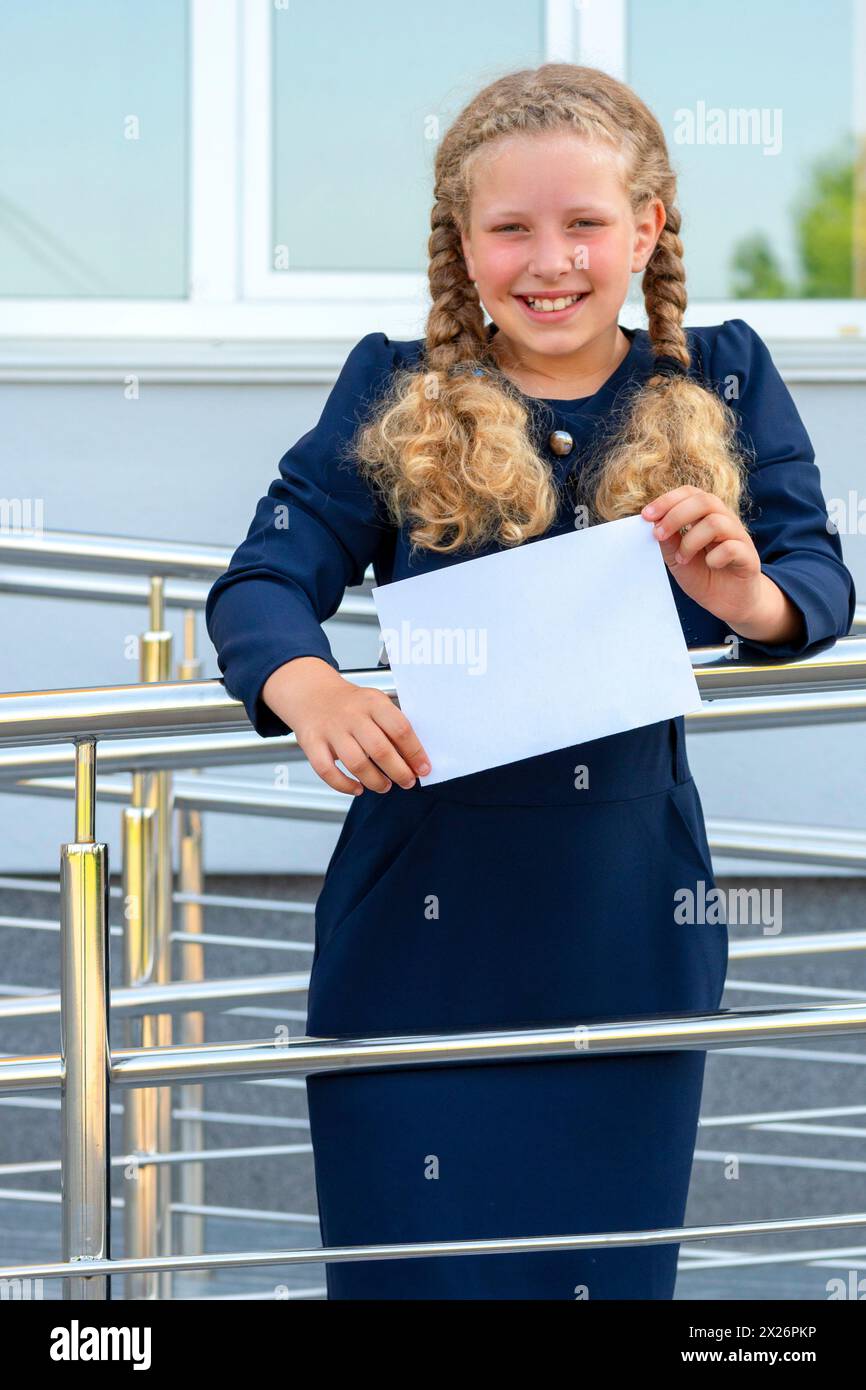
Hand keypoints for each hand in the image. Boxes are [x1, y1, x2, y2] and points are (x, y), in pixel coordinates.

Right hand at [262, 657, 430, 795]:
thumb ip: (391, 726)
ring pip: (356, 763)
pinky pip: (328, 771)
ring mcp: (331, 730)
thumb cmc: (350, 703)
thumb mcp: (374, 703)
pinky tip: (357, 788)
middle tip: (407, 782)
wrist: (312, 693)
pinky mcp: (311, 743)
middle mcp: (352, 715)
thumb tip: (414, 758)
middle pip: (380, 750)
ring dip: (375, 781)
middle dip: (399, 772)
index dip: (415, 753)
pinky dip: (344, 785)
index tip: (423, 768)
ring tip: (385, 786)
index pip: (400, 729)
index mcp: (373, 702)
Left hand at [641, 486, 763, 627]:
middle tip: (658, 535)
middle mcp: (725, 521)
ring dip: (691, 541)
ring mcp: (739, 537)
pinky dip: (714, 557)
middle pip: (705, 501)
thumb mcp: (678, 558)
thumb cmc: (704, 576)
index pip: (690, 493)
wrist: (729, 603)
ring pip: (716, 523)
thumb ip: (668, 540)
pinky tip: (711, 566)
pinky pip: (732, 548)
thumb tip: (652, 521)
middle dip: (675, 516)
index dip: (667, 500)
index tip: (646, 515)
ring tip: (682, 559)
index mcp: (707, 516)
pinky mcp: (749, 557)